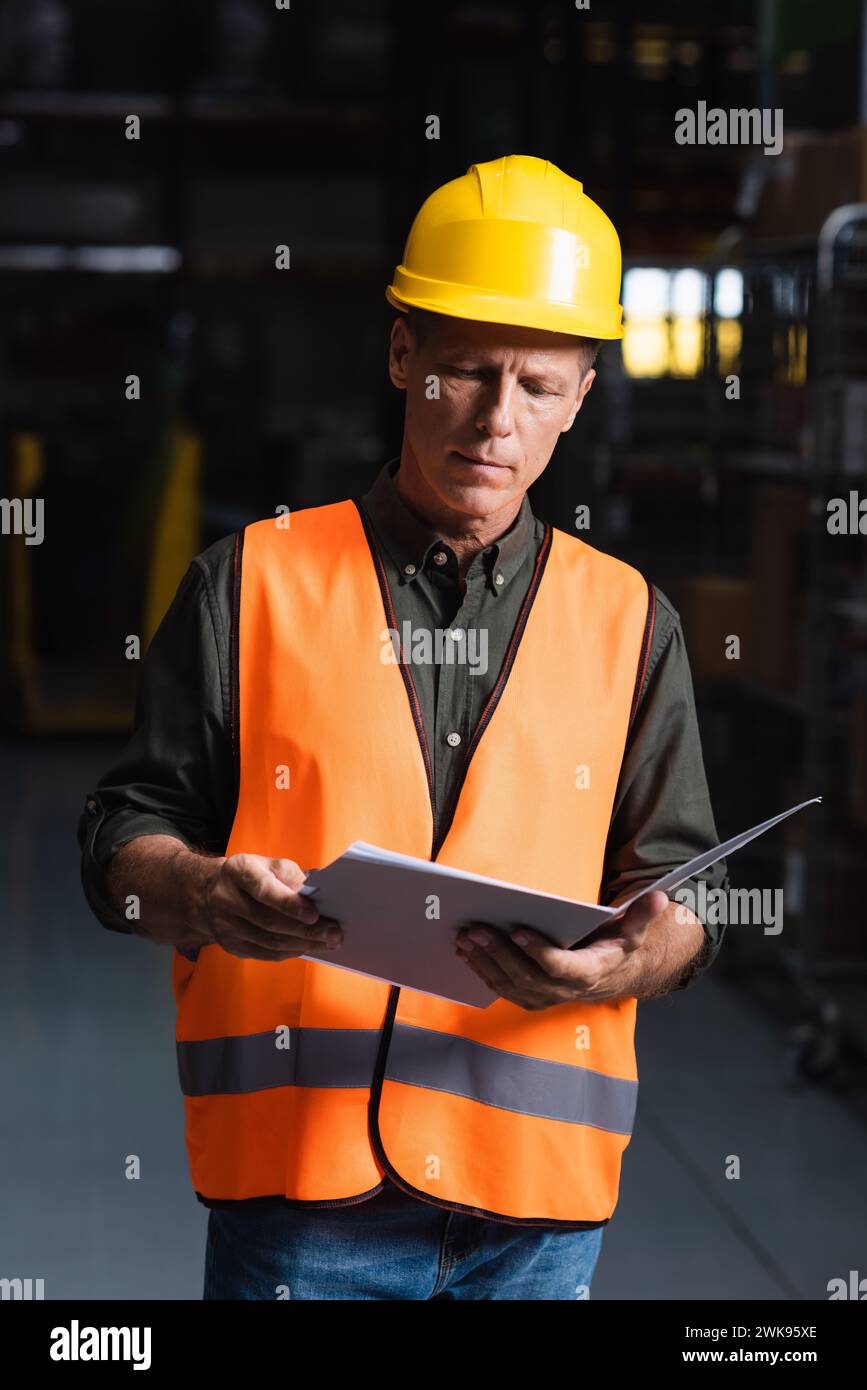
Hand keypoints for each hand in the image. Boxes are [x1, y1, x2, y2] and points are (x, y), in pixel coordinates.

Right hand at [197, 853, 342, 961]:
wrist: (207, 894)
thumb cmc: (249, 876)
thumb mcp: (267, 864)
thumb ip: (291, 875)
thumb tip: (316, 894)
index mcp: (238, 872)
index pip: (264, 890)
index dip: (290, 904)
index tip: (315, 914)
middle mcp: (227, 900)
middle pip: (270, 921)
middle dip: (306, 930)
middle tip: (334, 933)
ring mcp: (226, 927)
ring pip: (269, 942)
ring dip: (303, 944)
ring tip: (328, 943)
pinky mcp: (231, 946)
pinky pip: (264, 954)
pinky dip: (290, 952)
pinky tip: (307, 948)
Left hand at [455, 889, 669, 1009]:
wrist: (611, 978)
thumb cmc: (617, 948)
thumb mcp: (634, 931)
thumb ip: (642, 914)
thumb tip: (660, 896)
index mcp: (588, 972)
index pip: (560, 966)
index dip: (538, 951)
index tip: (517, 930)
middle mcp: (564, 991)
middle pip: (526, 975)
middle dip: (498, 953)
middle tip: (475, 929)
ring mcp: (545, 997)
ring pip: (510, 984)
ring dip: (484, 963)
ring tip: (464, 938)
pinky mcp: (530, 998)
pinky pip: (502, 988)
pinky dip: (482, 972)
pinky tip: (465, 953)